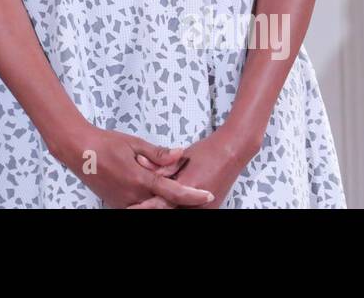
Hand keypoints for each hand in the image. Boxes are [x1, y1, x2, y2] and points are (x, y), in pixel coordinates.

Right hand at [52, 124, 216, 208]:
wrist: (77, 150)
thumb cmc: (104, 143)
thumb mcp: (133, 143)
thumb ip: (158, 153)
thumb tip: (180, 154)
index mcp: (139, 179)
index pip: (173, 191)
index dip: (193, 194)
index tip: (208, 194)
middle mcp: (132, 196)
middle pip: (164, 204)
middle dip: (180, 200)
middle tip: (197, 191)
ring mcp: (123, 203)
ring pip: (151, 208)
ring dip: (164, 201)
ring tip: (175, 191)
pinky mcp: (116, 204)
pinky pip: (138, 207)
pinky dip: (149, 202)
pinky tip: (154, 194)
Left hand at [128, 126, 259, 208]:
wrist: (232, 153)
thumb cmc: (207, 152)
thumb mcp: (181, 157)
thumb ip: (160, 165)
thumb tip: (140, 163)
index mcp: (187, 187)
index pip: (159, 203)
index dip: (143, 206)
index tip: (130, 207)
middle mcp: (196, 202)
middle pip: (168, 210)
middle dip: (152, 207)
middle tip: (133, 206)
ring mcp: (205, 209)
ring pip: (178, 211)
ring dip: (164, 207)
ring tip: (146, 203)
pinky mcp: (209, 210)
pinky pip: (187, 211)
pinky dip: (176, 208)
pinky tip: (166, 203)